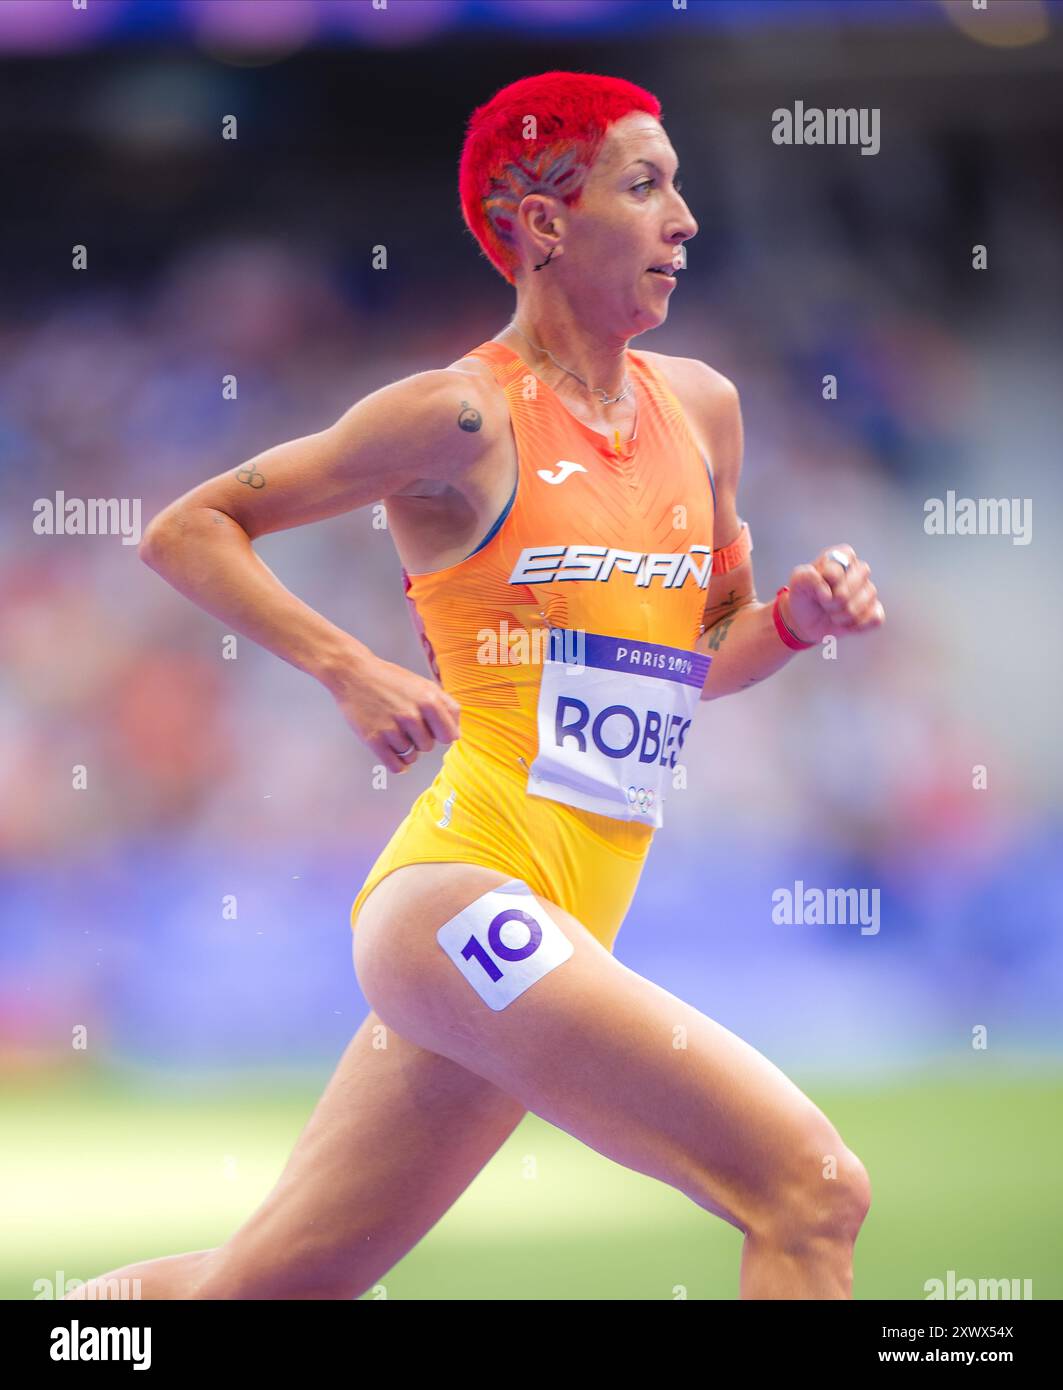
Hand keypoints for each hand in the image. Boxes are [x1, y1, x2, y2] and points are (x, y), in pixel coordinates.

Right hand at [329, 654, 460, 773]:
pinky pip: (395, 766)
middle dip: (420, 739)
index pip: (449, 736)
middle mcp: (411, 715)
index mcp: (428, 700)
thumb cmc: (390, 679)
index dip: (441, 734)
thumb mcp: (424, 685)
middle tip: (406, 725)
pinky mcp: (373, 739)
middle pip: (428, 747)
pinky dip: (398, 765)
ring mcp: (391, 728)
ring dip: (406, 749)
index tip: (432, 729)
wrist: (354, 674)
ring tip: (395, 732)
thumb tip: (456, 733)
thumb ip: (446, 706)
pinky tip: (394, 753)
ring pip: (411, 756)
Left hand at [782, 545, 884, 644]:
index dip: (828, 580)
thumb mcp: (797, 582)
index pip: (839, 566)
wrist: (806, 620)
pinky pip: (875, 618)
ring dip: (842, 616)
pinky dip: (857, 625)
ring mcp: (869, 590)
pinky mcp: (875, 610)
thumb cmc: (804, 595)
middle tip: (824, 603)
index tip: (818, 586)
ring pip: (862, 604)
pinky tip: (846, 623)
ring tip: (833, 614)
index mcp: (842, 556)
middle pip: (853, 585)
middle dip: (834, 600)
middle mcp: (859, 570)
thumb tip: (827, 590)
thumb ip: (806, 576)